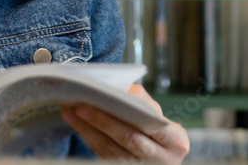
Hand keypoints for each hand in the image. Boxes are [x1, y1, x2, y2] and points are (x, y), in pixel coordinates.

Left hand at [61, 83, 189, 162]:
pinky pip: (104, 157)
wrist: (158, 154)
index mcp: (176, 141)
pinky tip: (78, 125)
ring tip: (71, 113)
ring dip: (88, 131)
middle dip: (102, 121)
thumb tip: (120, 89)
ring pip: (112, 151)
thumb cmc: (156, 129)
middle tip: (80, 106)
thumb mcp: (156, 113)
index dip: (128, 111)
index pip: (149, 124)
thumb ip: (141, 100)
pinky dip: (90, 139)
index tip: (104, 97)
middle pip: (129, 139)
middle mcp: (163, 161)